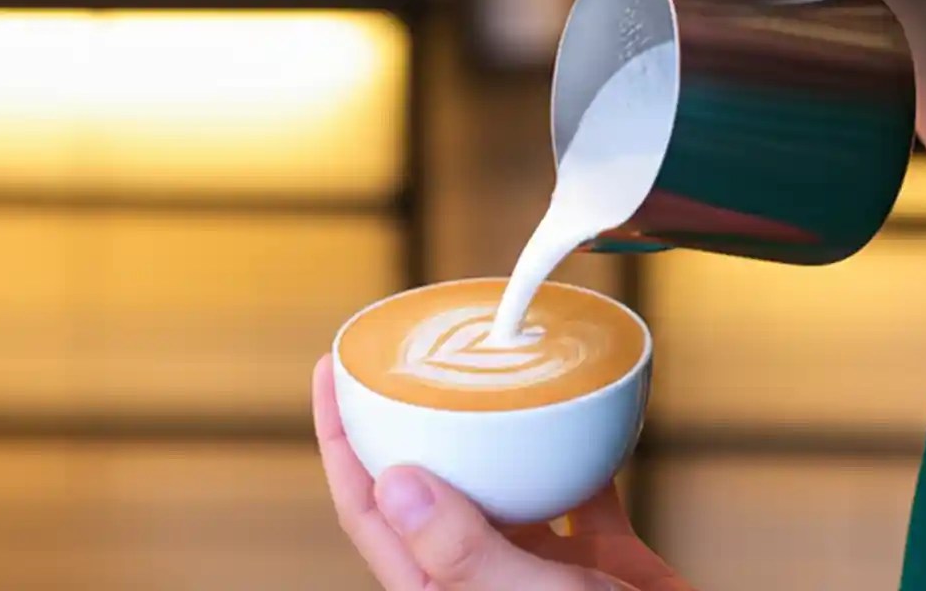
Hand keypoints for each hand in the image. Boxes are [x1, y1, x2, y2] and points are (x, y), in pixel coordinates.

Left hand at [313, 356, 692, 590]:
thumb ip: (462, 552)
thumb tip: (394, 482)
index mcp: (440, 590)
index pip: (368, 508)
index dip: (339, 440)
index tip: (333, 371)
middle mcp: (477, 573)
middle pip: (423, 483)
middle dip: (403, 420)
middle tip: (396, 358)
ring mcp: (534, 565)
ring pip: (494, 480)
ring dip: (484, 430)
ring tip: (476, 375)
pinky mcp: (592, 556)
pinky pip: (573, 486)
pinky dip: (572, 449)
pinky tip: (571, 412)